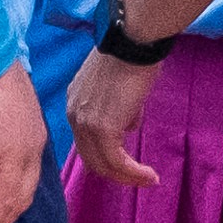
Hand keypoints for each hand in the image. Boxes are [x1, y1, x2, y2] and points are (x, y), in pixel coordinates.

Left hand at [67, 45, 161, 189]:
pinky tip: (149, 175)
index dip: (105, 155)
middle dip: (115, 172)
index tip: (126, 162)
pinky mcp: (104, 130)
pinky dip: (133, 173)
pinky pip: (117, 162)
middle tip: (137, 177)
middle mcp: (73, 115)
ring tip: (148, 179)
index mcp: (74, 103)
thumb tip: (128, 123)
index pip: (84, 140)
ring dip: (127, 176)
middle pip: (90, 158)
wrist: (131, 42)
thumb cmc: (131, 55)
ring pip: (103, 164)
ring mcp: (86, 124)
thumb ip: (119, 107)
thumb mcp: (117, 85)